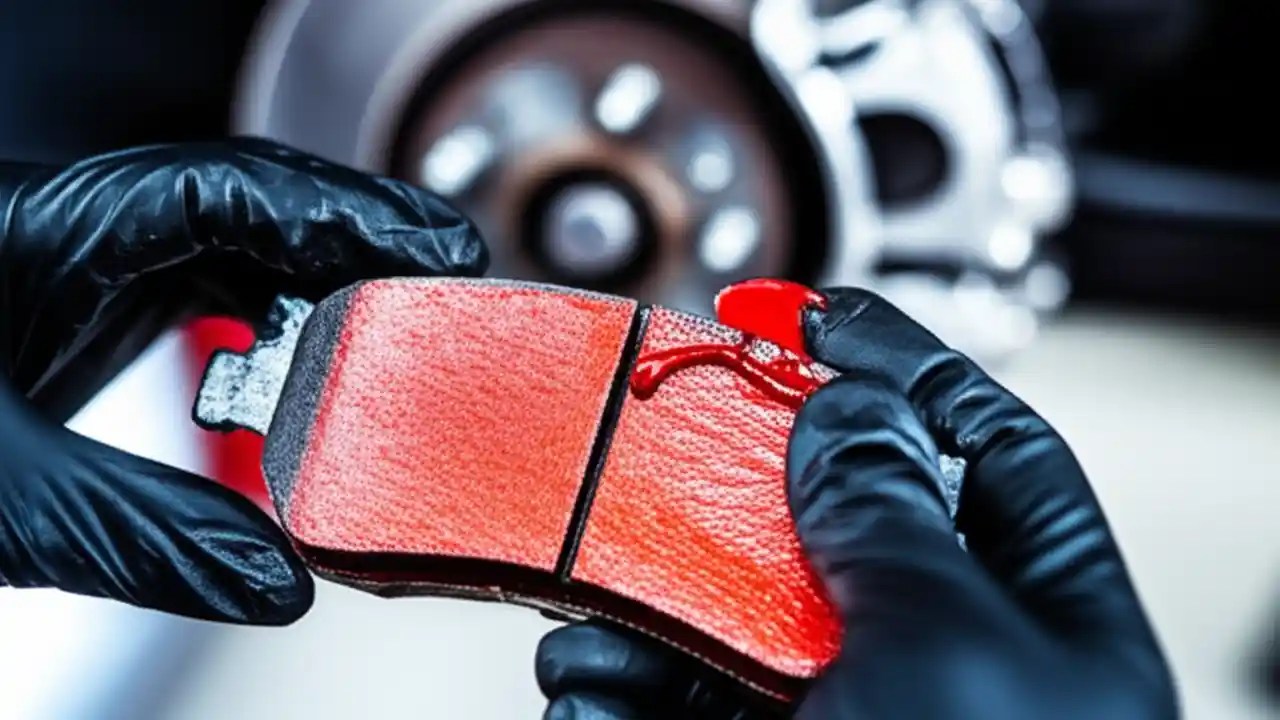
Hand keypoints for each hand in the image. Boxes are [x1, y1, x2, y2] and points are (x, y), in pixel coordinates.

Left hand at [0, 138, 485, 623]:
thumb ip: (143, 531)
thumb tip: (276, 579)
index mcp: (50, 226)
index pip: (229, 192)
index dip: (351, 216)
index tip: (438, 255)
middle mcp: (86, 229)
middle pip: (262, 208)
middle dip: (364, 247)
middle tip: (451, 295)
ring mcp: (96, 263)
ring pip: (248, 250)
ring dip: (331, 293)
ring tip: (405, 342)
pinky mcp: (101, 306)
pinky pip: (221, 299)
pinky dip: (286, 336)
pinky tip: (319, 379)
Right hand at [534, 288, 1176, 718]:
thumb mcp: (949, 648)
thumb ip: (890, 516)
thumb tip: (847, 409)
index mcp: (1047, 623)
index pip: (986, 444)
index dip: (903, 362)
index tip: (815, 307)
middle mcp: (952, 663)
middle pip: (839, 518)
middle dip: (744, 473)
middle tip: (673, 421)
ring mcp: (854, 718)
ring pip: (743, 613)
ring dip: (656, 587)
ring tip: (594, 577)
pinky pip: (684, 699)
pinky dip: (621, 681)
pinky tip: (582, 674)